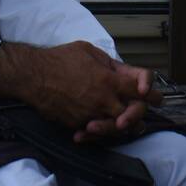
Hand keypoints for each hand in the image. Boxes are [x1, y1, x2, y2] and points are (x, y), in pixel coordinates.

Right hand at [0, 40, 161, 131]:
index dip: (152, 93)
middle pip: (134, 114)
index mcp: (111, 81)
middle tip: (141, 111)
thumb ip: (113, 65)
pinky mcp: (78, 125)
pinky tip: (97, 129)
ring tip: (126, 124)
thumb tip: (126, 74)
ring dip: (124, 126)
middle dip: (141, 113)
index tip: (151, 94)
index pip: (142, 91)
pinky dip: (99, 133)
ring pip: (118, 128)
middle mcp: (105, 101)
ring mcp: (92, 115)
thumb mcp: (91, 52)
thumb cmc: (61, 59)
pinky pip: (95, 134)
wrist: (33, 76)